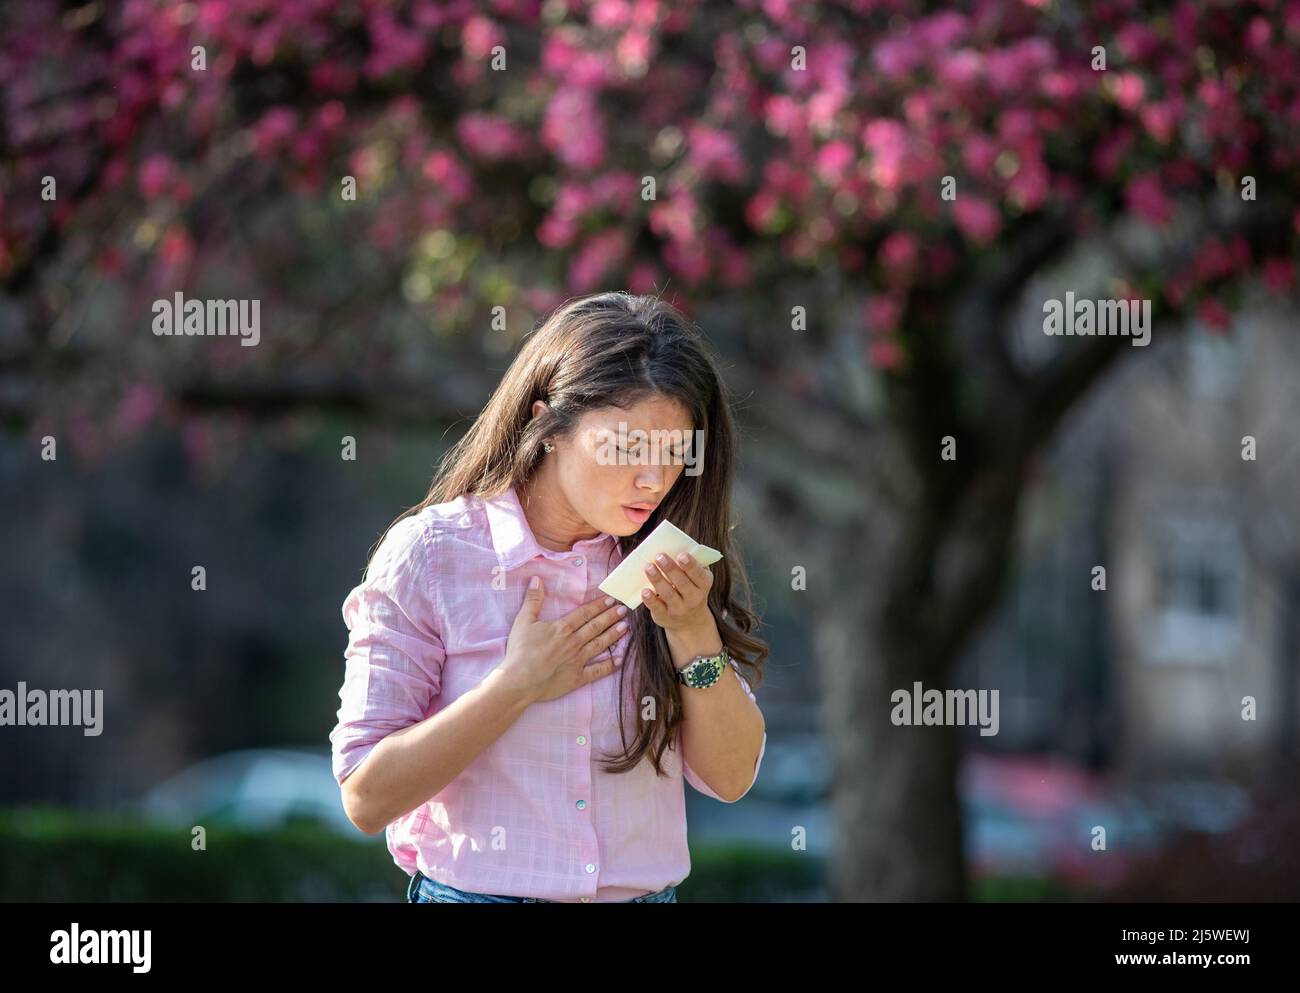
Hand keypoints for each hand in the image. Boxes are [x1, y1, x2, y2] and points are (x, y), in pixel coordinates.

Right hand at [494, 577, 629, 704]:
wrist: (518, 681)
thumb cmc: (519, 651)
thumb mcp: (523, 621)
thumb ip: (532, 600)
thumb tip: (537, 579)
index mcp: (562, 628)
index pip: (585, 613)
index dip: (599, 606)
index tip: (610, 600)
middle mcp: (574, 642)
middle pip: (596, 627)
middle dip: (611, 617)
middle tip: (624, 610)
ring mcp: (578, 661)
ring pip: (600, 645)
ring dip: (613, 635)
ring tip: (625, 627)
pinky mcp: (577, 678)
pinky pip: (597, 671)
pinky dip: (609, 665)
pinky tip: (619, 660)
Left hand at [640, 552, 714, 632]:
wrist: (690, 620)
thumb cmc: (690, 588)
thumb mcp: (696, 578)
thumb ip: (689, 564)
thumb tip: (673, 547)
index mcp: (704, 585)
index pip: (698, 575)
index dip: (690, 565)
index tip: (681, 555)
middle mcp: (694, 599)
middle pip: (682, 583)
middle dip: (670, 569)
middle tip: (659, 556)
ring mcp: (679, 609)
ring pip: (668, 594)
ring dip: (657, 579)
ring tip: (648, 566)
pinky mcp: (665, 616)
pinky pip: (657, 607)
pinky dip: (650, 599)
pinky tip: (644, 591)